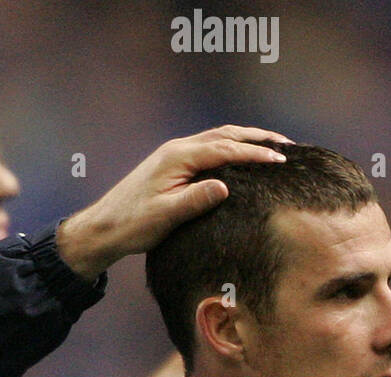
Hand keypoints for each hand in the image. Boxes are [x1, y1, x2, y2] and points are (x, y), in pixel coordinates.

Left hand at [57, 126, 291, 278]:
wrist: (102, 228)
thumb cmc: (131, 225)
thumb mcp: (165, 217)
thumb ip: (195, 200)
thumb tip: (224, 186)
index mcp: (178, 156)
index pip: (225, 148)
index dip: (255, 153)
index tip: (280, 160)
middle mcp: (177, 149)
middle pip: (226, 134)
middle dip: (258, 137)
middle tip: (288, 145)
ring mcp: (173, 154)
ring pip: (218, 138)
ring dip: (246, 139)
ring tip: (273, 146)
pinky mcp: (171, 164)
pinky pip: (208, 148)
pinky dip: (230, 147)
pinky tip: (241, 158)